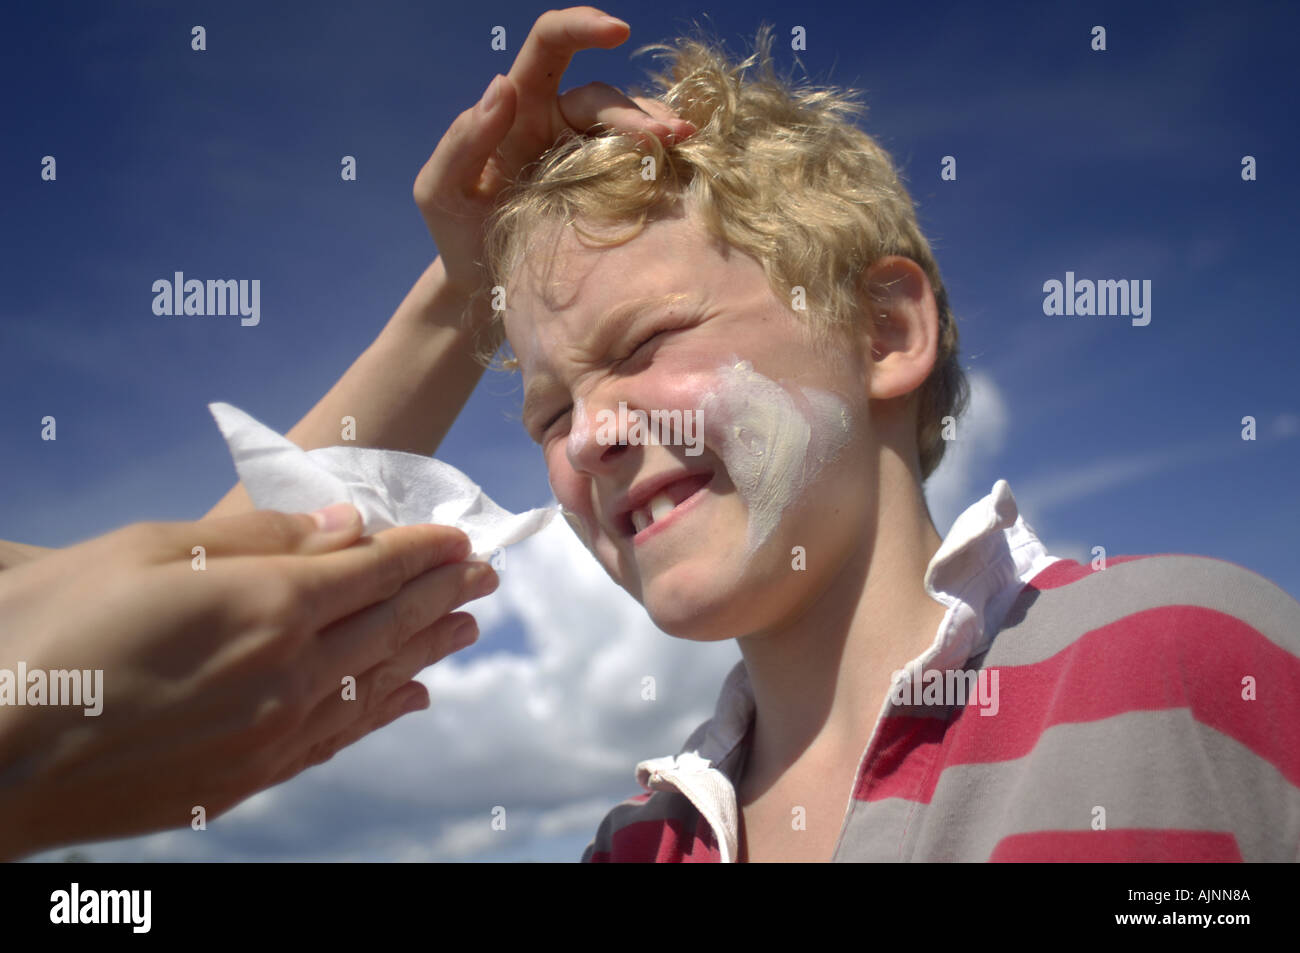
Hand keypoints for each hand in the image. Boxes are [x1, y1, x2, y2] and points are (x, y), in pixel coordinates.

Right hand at [0, 505, 497, 858]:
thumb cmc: (49, 633)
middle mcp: (288, 673)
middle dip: (441, 592)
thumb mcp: (146, 550)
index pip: (374, 569)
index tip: (460, 536)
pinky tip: (410, 698)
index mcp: (268, 606)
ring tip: (466, 627)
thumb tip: (344, 528)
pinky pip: (338, 737)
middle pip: (388, 623)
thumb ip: (258, 540)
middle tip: (486, 575)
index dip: (423, 549)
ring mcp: (272, 733)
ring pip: (376, 682)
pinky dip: (381, 711)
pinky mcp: (246, 779)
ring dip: (426, 648)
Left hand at [413, 5, 695, 295]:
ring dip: (659, 131)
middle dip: (635, 112)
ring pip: (633, 125)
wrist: (483, 290)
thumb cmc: (457, 236)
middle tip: (666, 139)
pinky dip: (664, 163)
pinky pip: (643, 164)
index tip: (617, 31)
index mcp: (519, 108)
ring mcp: (588, 155)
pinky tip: (679, 171)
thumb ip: (462, 141)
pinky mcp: (610, 189)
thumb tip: (501, 85)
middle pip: (604, 98)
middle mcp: (557, 121)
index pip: (550, 46)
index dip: (582, 27)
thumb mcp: (439, 191)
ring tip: (683, 146)